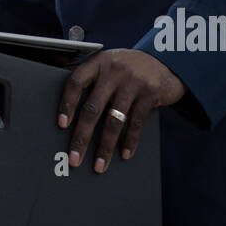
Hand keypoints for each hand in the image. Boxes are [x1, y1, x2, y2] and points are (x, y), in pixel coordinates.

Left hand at [58, 48, 184, 172]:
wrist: (163, 60)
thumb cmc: (127, 67)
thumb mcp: (107, 63)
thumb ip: (88, 75)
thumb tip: (62, 90)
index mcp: (98, 62)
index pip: (76, 82)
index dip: (67, 104)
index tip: (61, 125)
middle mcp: (114, 71)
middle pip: (93, 108)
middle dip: (82, 136)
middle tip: (74, 158)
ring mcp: (133, 82)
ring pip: (114, 120)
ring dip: (105, 146)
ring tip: (99, 165)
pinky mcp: (150, 93)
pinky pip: (136, 123)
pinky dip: (129, 141)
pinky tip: (123, 154)